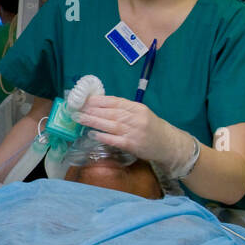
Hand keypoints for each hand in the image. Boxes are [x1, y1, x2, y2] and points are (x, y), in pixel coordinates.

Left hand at [73, 95, 193, 172]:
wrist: (168, 144)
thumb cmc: (151, 128)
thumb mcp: (141, 114)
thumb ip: (124, 110)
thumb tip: (100, 106)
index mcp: (137, 107)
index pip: (115, 101)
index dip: (98, 100)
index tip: (84, 99)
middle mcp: (136, 118)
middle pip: (110, 112)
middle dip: (91, 109)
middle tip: (76, 108)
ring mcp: (135, 131)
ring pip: (111, 124)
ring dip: (93, 121)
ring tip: (79, 118)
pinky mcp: (133, 145)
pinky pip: (115, 140)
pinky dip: (103, 136)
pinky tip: (92, 134)